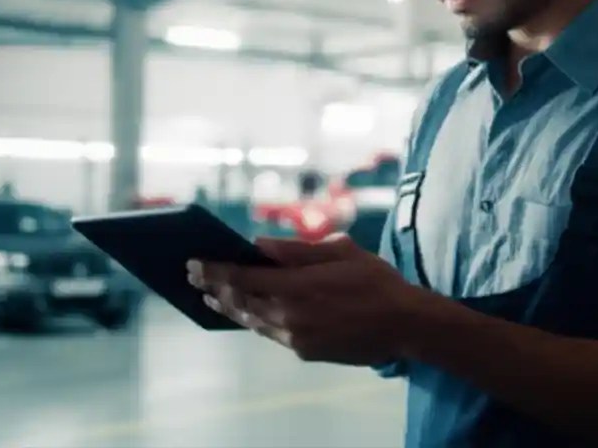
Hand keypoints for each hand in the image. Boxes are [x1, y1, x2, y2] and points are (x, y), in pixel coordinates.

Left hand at [186, 234, 424, 365]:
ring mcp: (296, 337)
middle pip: (239, 301)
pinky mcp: (304, 351)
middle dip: (213, 287)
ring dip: (229, 307)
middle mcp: (290, 315)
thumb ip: (296, 250)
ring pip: (251, 320)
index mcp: (296, 286)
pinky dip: (254, 319)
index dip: (214, 270)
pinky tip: (247, 312)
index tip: (193, 262)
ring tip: (211, 297)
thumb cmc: (376, 281)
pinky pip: (271, 333)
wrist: (405, 325)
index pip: (241, 277)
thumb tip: (258, 244)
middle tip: (192, 277)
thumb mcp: (341, 252)